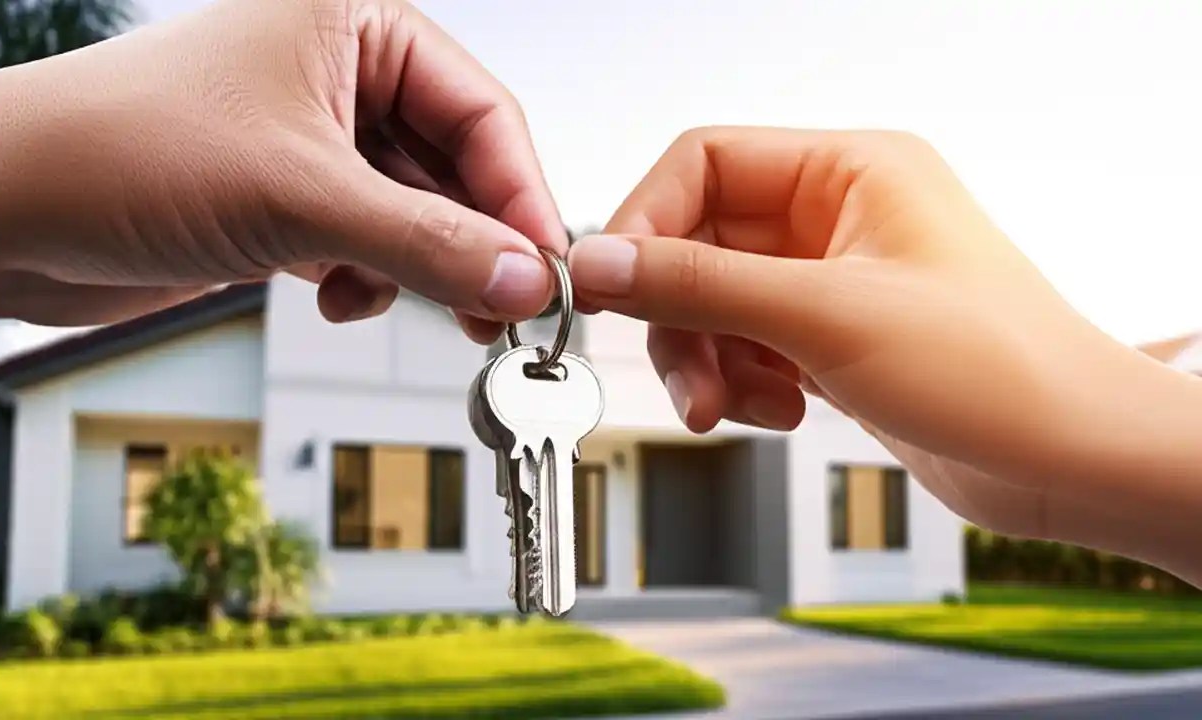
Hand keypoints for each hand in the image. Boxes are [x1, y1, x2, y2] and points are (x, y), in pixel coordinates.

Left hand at [0, 0, 564, 343]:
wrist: (5, 211)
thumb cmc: (123, 150)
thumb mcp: (302, 197)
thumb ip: (426, 244)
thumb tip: (523, 278)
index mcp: (356, 20)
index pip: (482, 111)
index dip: (520, 197)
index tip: (546, 272)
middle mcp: (340, 71)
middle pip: (453, 166)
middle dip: (472, 244)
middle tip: (503, 312)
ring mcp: (312, 137)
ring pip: (412, 212)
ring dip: (417, 270)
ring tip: (425, 312)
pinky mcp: (286, 194)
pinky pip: (367, 241)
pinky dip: (366, 279)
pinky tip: (334, 296)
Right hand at [568, 127, 1201, 570]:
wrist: (1073, 462)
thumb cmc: (998, 369)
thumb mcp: (825, 316)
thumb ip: (697, 285)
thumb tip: (598, 263)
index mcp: (850, 169)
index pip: (705, 164)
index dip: (646, 223)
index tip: (610, 286)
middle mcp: (839, 216)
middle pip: (701, 244)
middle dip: (682, 317)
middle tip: (684, 378)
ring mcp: (835, 282)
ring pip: (718, 304)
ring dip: (710, 361)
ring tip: (738, 407)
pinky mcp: (836, 340)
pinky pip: (750, 348)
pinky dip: (747, 385)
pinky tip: (786, 410)